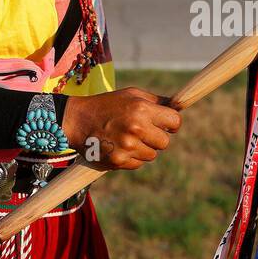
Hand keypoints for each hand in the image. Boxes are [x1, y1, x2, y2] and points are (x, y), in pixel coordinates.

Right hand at [62, 87, 181, 170]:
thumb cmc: (107, 105)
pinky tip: (120, 146)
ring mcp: (127, 147)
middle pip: (165, 142)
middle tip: (143, 131)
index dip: (171, 123)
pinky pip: (138, 164)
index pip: (175, 122)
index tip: (165, 124)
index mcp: (142, 109)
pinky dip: (132, 158)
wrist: (77, 121)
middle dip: (157, 137)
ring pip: (152, 155)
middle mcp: (136, 129)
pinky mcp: (119, 161)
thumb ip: (157, 101)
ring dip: (144, 148)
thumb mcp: (131, 94)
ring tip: (127, 138)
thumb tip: (180, 106)